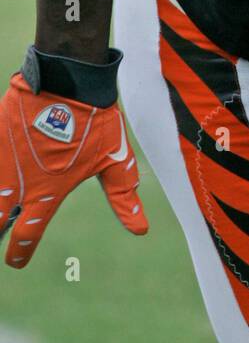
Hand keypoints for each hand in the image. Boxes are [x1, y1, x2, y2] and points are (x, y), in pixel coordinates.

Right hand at [0, 72, 147, 268]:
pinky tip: (3, 165)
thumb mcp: (114, 160)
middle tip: (0, 230)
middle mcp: (20, 182)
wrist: (69, 80)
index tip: (16, 261)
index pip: (28, 234)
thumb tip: (141, 230)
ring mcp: (2, 162)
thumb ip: (123, 197)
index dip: (20, 252)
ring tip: (0, 206)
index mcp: (48, 192)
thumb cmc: (97, 120)